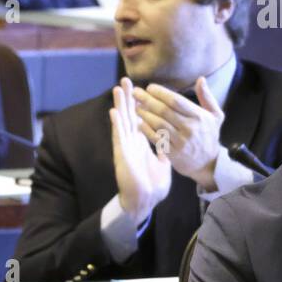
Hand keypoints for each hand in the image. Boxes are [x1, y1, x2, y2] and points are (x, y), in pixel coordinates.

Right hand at [110, 78, 171, 223]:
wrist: (146, 201)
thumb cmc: (153, 185)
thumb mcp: (163, 164)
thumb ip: (164, 150)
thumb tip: (168, 141)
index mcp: (141, 143)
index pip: (139, 119)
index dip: (138, 104)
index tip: (138, 90)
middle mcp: (131, 142)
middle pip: (128, 115)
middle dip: (127, 98)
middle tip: (125, 80)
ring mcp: (126, 147)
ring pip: (122, 121)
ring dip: (119, 105)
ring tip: (117, 89)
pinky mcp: (122, 155)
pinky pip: (119, 137)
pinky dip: (116, 124)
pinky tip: (113, 111)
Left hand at [133, 78, 225, 188]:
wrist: (208, 163)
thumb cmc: (209, 135)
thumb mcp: (215, 115)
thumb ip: (206, 97)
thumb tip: (200, 79)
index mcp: (199, 117)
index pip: (176, 101)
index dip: (161, 93)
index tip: (149, 87)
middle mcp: (190, 128)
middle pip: (164, 111)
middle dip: (148, 100)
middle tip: (135, 93)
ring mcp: (181, 142)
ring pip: (158, 124)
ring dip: (144, 114)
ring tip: (136, 106)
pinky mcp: (173, 153)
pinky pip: (156, 139)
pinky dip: (146, 130)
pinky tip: (139, 122)